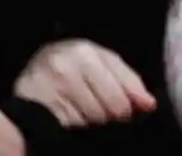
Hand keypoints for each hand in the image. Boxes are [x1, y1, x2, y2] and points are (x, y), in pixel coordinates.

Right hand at [13, 39, 155, 127]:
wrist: (31, 69)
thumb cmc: (74, 63)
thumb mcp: (102, 61)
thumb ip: (128, 80)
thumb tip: (149, 104)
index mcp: (86, 53)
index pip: (120, 97)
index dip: (127, 109)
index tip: (125, 110)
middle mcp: (65, 67)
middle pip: (107, 112)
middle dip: (109, 115)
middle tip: (99, 107)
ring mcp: (48, 88)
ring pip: (89, 122)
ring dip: (90, 122)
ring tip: (81, 107)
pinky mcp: (35, 109)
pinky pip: (69, 128)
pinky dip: (73, 126)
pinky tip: (68, 114)